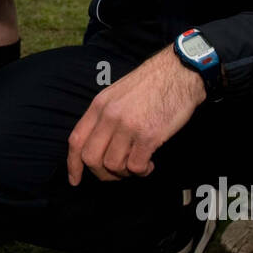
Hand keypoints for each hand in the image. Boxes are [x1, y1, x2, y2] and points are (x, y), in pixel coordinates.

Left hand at [66, 46, 205, 185]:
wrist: (179, 72)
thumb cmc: (151, 84)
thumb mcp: (117, 94)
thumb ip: (104, 117)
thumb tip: (98, 146)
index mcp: (99, 105)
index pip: (76, 140)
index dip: (73, 164)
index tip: (75, 180)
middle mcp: (109, 116)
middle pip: (91, 158)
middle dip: (102, 174)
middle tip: (117, 174)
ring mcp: (128, 126)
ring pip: (113, 165)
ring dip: (125, 173)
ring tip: (137, 165)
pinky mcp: (148, 135)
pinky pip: (135, 166)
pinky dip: (142, 171)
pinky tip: (149, 164)